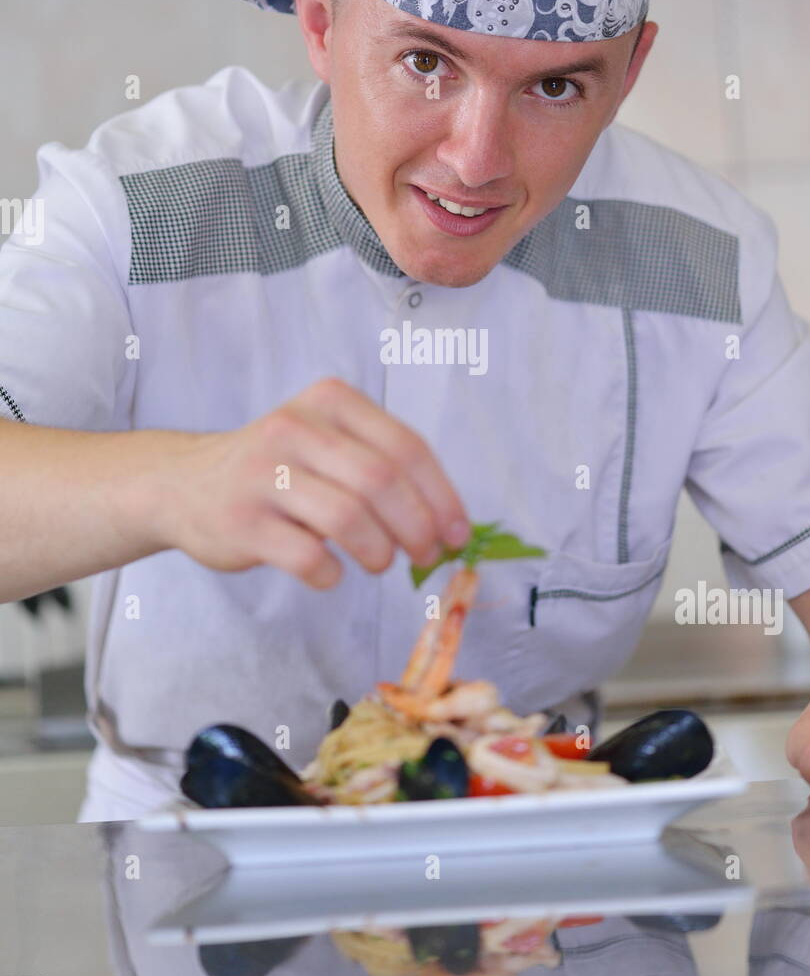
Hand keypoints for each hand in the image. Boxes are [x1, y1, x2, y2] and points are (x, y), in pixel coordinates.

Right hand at [150, 378, 469, 589]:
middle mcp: (295, 429)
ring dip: (379, 552)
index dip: (442, 496)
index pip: (406, 447)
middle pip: (382, 482)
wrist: (184, 484)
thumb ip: (383, 465)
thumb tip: (450, 523)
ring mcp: (264, 475)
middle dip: (418, 528)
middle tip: (426, 555)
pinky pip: (308, 557)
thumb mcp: (326, 441)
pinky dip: (331, 573)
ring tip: (379, 562)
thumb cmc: (277, 468)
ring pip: (349, 518)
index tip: (457, 533)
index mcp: (329, 401)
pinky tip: (330, 571)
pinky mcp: (242, 522)